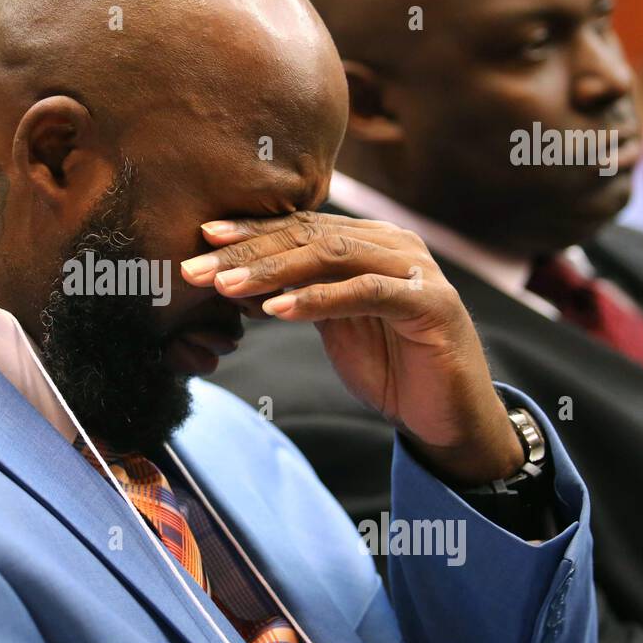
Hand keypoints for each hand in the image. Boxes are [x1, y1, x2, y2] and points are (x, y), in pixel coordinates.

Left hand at [180, 212, 523, 485]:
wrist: (447, 415)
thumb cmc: (389, 365)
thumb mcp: (332, 325)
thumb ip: (295, 295)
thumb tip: (232, 279)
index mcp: (368, 242)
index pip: (299, 228)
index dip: (250, 231)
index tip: (200, 239)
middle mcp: (392, 244)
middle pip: (308, 236)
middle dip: (247, 251)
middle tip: (196, 266)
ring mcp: (414, 269)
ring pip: (331, 256)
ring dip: (271, 270)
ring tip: (224, 285)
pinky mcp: (429, 303)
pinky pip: (364, 292)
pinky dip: (316, 298)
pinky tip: (276, 309)